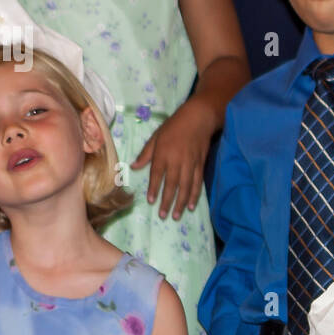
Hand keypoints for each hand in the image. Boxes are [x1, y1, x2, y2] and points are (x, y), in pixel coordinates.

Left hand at [130, 95, 215, 220]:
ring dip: (181, 203)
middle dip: (167, 201)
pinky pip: (197, 183)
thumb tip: (133, 167)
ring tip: (177, 215)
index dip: (154, 188)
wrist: (198, 119)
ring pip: (185, 187)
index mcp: (163, 153)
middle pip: (172, 185)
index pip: (157, 174)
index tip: (151, 201)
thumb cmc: (173, 126)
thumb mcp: (155, 137)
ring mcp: (190, 164)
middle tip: (163, 215)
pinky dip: (194, 195)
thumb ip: (145, 154)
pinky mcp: (200, 165)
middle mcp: (177, 161)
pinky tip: (191, 206)